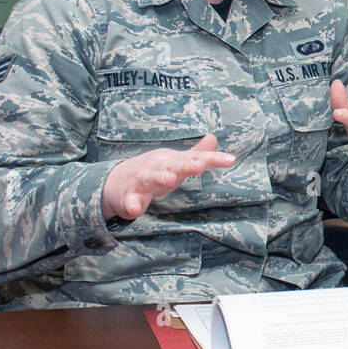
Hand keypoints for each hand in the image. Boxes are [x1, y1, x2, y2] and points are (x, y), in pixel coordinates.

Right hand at [102, 133, 235, 219]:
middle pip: (174, 165)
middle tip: (199, 165)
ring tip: (170, 180)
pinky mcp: (128, 196)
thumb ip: (196, 153)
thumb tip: (214, 138)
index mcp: (172, 161)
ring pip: (150, 178)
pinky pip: (130, 201)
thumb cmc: (153, 171)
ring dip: (160, 178)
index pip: (195, 158)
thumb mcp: (175, 162)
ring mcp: (142, 180)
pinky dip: (131, 204)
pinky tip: (134, 210)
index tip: (231, 159)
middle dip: (186, 165)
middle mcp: (158, 167)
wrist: (115, 181)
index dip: (213, 159)